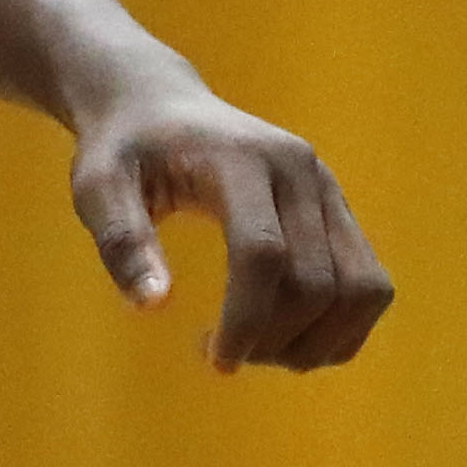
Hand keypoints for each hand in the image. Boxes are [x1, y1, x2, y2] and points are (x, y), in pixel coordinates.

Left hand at [68, 68, 391, 370]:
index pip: (263, 252)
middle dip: (276, 337)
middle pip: (318, 280)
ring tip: (257, 350)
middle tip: (220, 355)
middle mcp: (302, 172)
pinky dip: (339, 326)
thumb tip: (153, 305)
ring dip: (318, 340)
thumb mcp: (97, 186)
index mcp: (242, 161)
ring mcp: (329, 190)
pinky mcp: (339, 210)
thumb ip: (121, 240)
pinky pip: (368, 282)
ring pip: (362, 287)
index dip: (247, 317)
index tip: (216, 360)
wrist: (159, 106)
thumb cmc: (123, 149)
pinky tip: (285, 337)